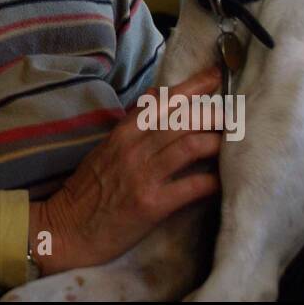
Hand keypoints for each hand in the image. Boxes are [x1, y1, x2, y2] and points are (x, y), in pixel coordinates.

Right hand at [27, 68, 221, 275]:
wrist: (66, 229)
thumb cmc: (88, 191)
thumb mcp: (106, 149)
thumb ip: (132, 124)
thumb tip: (155, 96)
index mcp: (123, 133)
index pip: (163, 101)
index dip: (193, 86)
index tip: (216, 75)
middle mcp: (134, 148)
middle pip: (183, 119)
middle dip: (215, 114)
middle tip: (237, 116)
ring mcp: (143, 175)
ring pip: (191, 145)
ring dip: (217, 142)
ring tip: (235, 143)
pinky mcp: (152, 204)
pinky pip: (191, 186)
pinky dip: (213, 182)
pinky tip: (225, 181)